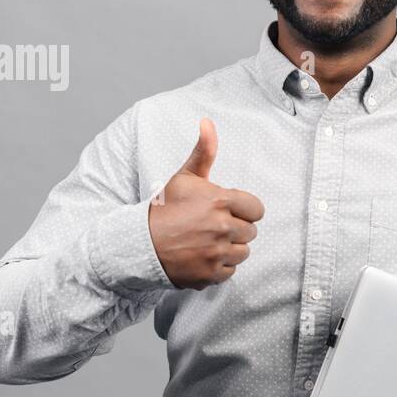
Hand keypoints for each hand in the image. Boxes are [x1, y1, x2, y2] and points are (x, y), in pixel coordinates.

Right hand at [149, 117, 264, 290]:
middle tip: (211, 227)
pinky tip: (201, 257)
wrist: (140, 243)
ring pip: (243, 252)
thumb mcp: (184, 177)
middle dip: (235, 229)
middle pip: (251, 232)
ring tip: (206, 242)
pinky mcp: (211, 274)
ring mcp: (217, 253)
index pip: (256, 209)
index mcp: (220, 201)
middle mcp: (222, 227)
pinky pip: (230, 271)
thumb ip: (203, 151)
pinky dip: (218, 267)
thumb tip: (207, 121)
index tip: (227, 211)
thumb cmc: (164, 208)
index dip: (243, 210)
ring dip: (229, 249)